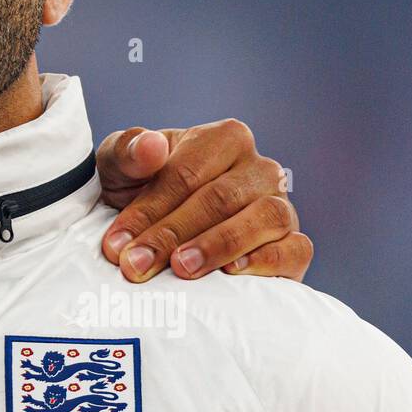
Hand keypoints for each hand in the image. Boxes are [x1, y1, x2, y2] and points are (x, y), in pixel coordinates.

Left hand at [95, 120, 311, 282]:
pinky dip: (267, 261)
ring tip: (181, 268)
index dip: (148, 210)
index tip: (116, 244)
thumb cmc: (138, 191)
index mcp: (223, 138)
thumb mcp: (120, 168)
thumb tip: (151, 146)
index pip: (185, 174)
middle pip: (219, 199)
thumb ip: (128, 153)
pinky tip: (232, 272)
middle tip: (136, 265)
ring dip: (218, 246)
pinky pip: (295, 249)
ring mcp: (283, 204)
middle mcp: (260, 167)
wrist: (157, 231)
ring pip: (264, 218)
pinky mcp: (295, 244)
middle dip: (171, 235)